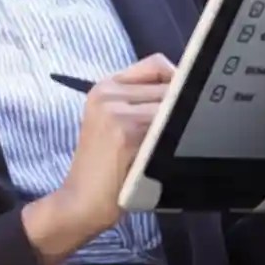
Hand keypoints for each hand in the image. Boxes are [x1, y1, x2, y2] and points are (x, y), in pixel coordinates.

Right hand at [23, 54, 173, 264]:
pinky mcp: (126, 131)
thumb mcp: (112, 123)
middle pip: (168, 84)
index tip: (182, 103)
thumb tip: (183, 87)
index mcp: (104, 87)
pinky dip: (174, 140)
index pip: (155, 64)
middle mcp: (107, 92)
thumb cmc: (104, 167)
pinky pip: (167, 124)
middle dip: (180, 107)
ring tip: (168, 147)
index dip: (175, 81)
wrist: (81, 200)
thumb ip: (139, 101)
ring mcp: (116, 110)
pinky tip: (164, 157)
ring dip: (179, 125)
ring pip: (171, 104)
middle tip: (178, 133)